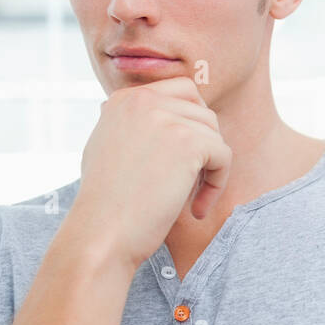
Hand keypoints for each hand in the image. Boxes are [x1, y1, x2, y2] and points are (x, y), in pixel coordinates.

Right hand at [70, 76, 231, 271]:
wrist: (101, 233)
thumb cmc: (105, 203)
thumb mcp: (109, 147)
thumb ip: (135, 125)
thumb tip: (169, 114)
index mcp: (125, 99)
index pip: (181, 90)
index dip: (191, 124)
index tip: (184, 160)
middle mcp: (143, 100)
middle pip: (202, 110)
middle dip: (205, 143)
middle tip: (193, 178)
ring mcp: (166, 117)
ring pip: (214, 134)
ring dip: (210, 167)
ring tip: (190, 198)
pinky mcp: (189, 141)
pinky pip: (223, 156)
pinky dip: (217, 184)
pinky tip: (195, 210)